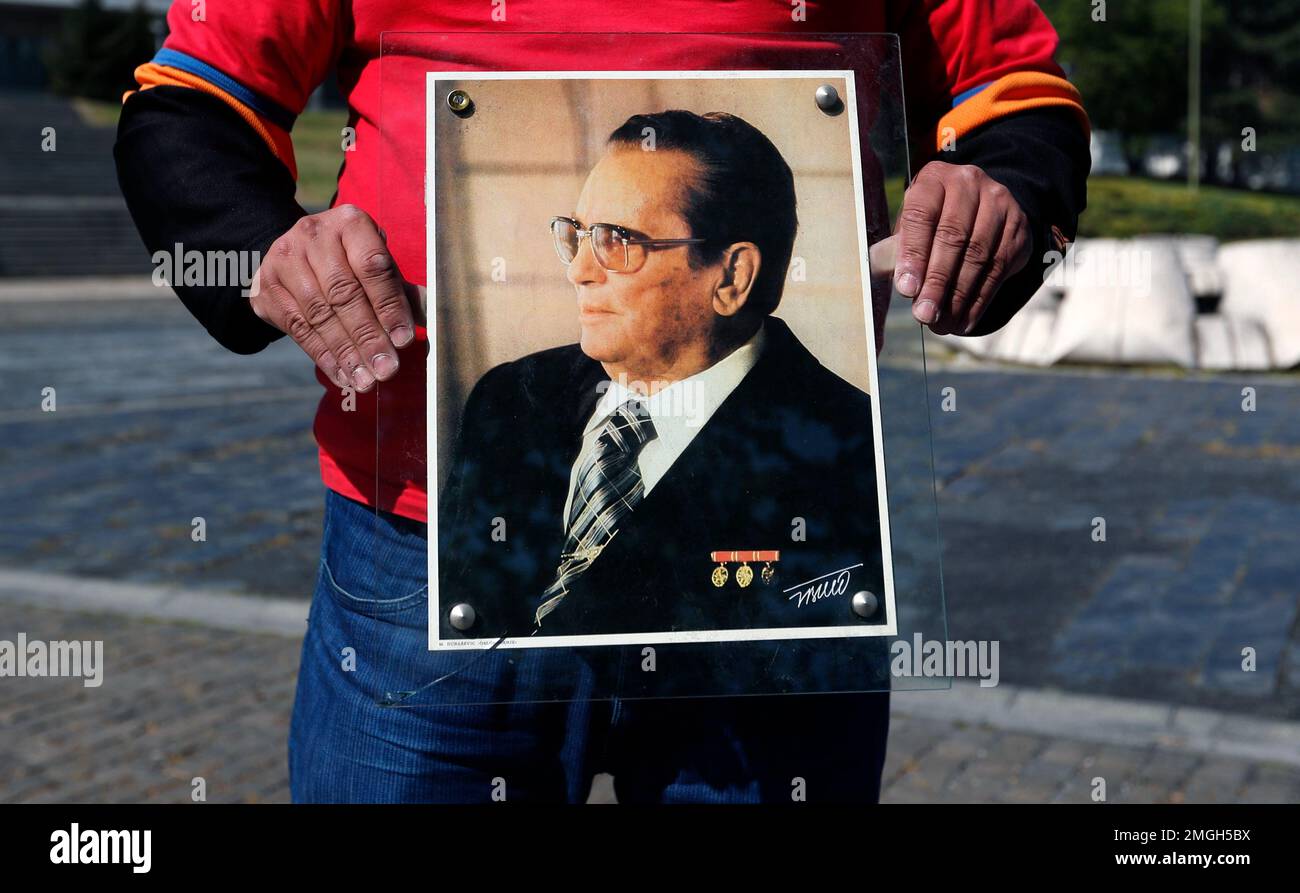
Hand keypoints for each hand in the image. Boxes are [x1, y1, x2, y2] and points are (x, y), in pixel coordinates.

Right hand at [249, 204, 416, 391]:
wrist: (295, 256)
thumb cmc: (350, 262)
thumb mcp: (376, 266)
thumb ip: (401, 291)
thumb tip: (431, 320)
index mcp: (350, 222)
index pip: (372, 266)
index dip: (389, 305)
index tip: (403, 340)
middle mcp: (314, 234)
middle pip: (344, 293)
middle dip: (368, 337)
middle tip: (386, 369)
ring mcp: (284, 258)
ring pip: (319, 314)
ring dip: (345, 352)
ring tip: (366, 380)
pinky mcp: (266, 286)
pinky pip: (298, 328)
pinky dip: (323, 356)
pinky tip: (343, 375)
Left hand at [892, 161, 1030, 335]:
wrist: (981, 209)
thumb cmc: (932, 221)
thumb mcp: (910, 226)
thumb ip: (895, 249)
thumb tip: (876, 277)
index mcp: (934, 179)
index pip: (921, 215)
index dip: (913, 254)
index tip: (906, 289)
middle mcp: (969, 184)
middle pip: (953, 237)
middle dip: (936, 282)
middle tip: (923, 314)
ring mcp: (999, 204)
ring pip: (978, 255)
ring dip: (957, 296)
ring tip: (940, 324)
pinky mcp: (1017, 229)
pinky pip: (998, 269)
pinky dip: (979, 300)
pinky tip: (963, 320)